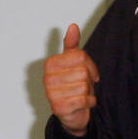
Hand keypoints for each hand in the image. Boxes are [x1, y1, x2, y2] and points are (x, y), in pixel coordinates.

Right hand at [43, 23, 99, 137]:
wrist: (73, 112)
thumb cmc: (73, 84)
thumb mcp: (73, 62)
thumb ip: (72, 45)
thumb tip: (73, 26)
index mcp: (50, 64)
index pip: (80, 56)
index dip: (90, 65)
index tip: (88, 71)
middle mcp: (47, 79)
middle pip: (83, 71)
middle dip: (89, 80)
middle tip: (83, 85)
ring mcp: (51, 94)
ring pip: (84, 86)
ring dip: (89, 92)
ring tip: (81, 94)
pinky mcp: (59, 108)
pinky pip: (84, 100)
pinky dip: (90, 102)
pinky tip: (84, 103)